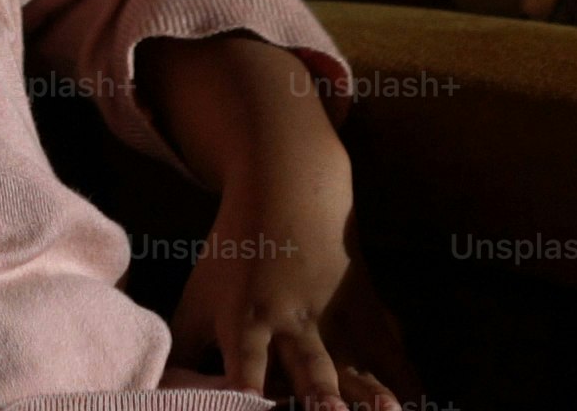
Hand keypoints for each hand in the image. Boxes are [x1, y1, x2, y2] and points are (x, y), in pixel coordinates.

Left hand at [164, 193, 402, 410]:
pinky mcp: (364, 309)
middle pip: (307, 366)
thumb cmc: (234, 252)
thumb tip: (158, 388)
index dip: (245, 393)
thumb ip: (181, 345)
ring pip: (355, 359)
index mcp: (244, 321)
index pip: (243, 367)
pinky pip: (390, 346)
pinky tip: (418, 402)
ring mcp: (333, 316)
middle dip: (319, 396)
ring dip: (370, 390)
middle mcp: (290, 323)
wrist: (288, 189)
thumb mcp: (198, 293)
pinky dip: (405, 374)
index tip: (248, 409)